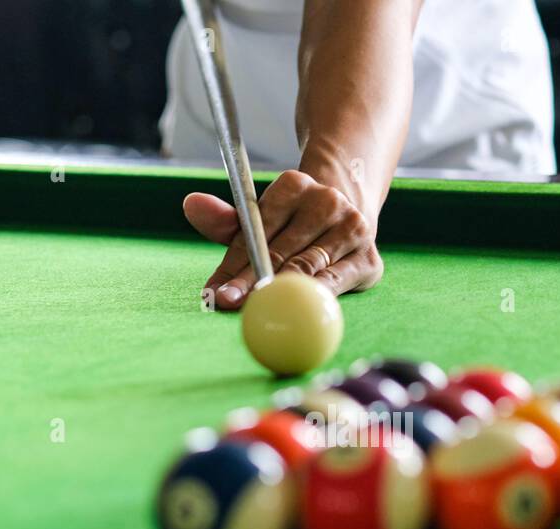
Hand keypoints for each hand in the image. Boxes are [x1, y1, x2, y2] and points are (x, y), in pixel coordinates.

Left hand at [183, 168, 383, 310]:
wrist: (348, 219)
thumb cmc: (292, 226)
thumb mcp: (258, 219)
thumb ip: (225, 218)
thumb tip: (190, 205)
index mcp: (295, 185)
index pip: (257, 228)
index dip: (233, 262)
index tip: (215, 290)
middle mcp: (328, 200)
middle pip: (280, 250)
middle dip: (250, 282)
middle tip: (229, 304)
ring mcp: (353, 228)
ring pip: (306, 268)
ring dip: (279, 293)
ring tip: (257, 311)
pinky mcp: (369, 259)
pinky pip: (333, 285)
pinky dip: (312, 300)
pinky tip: (295, 313)